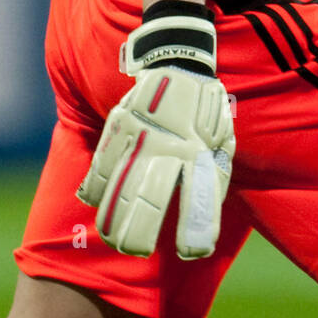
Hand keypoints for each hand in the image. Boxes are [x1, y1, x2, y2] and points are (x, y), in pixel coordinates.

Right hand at [77, 6, 235, 258]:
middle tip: (136, 251)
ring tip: (114, 239)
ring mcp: (137, 136)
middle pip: (147, 198)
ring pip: (116, 186)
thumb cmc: (206, 115)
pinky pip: (99, 164)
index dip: (195, 230)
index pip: (197, 198)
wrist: (180, 65)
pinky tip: (96, 205)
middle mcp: (166, 146)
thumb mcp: (222, 143)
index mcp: (198, 151)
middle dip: (139, 232)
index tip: (191, 251)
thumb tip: (202, 218)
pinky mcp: (117, 128)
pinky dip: (95, 189)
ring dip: (112, 218)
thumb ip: (211, 179)